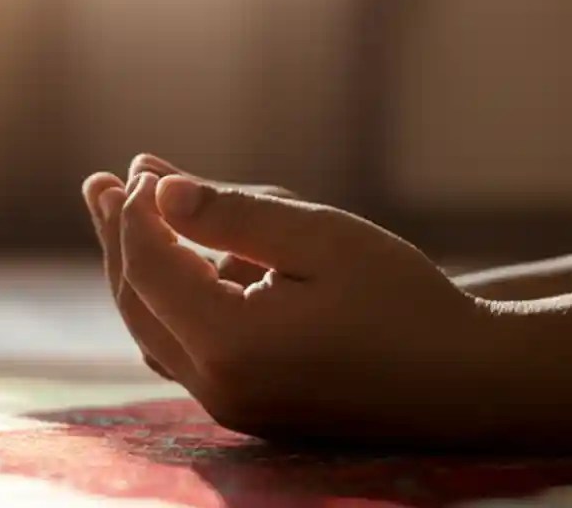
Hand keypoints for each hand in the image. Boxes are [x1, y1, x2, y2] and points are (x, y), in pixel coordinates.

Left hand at [114, 171, 494, 444]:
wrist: (471, 384)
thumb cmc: (404, 301)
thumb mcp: (320, 239)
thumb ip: (232, 215)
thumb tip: (158, 189)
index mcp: (229, 345)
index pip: (150, 264)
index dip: (137, 209)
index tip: (140, 163)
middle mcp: (218, 387)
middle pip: (138, 300)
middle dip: (118, 236)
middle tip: (99, 183)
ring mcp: (232, 406)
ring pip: (154, 329)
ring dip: (138, 269)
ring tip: (122, 213)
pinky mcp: (250, 408)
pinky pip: (185, 351)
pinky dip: (170, 302)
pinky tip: (176, 265)